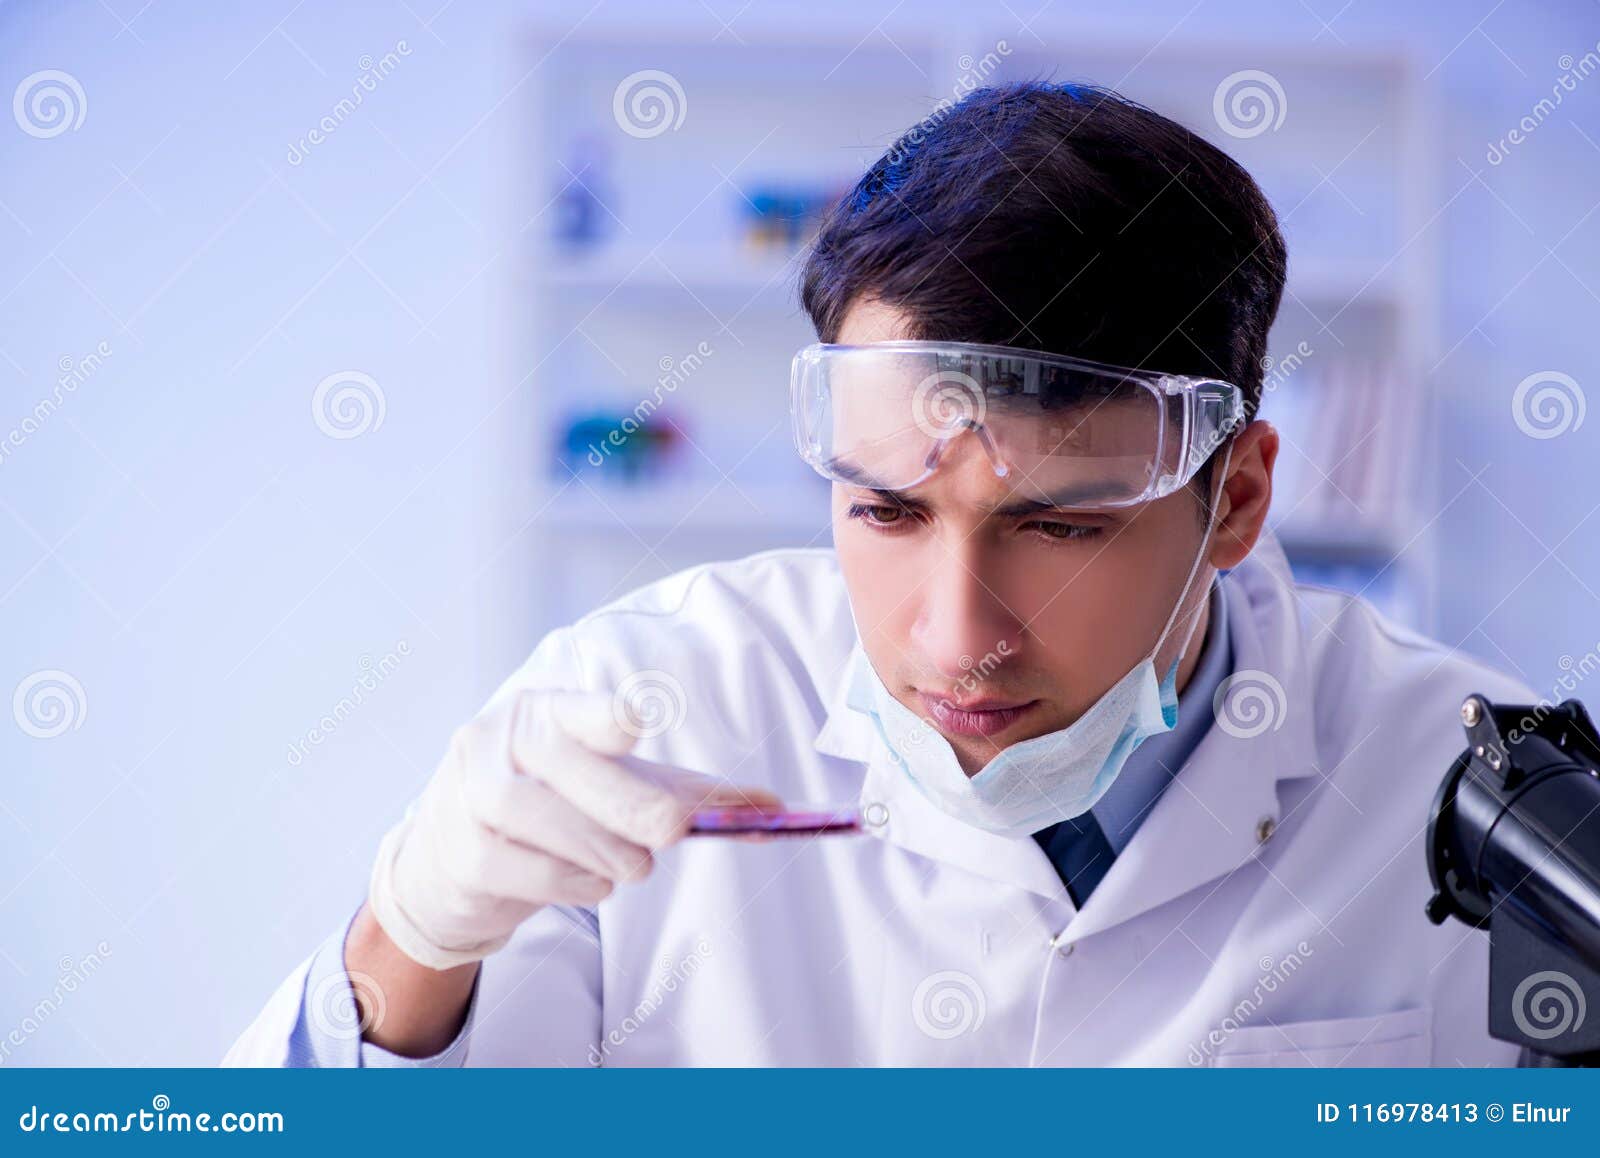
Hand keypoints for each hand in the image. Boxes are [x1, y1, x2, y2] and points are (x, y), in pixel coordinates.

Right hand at [367, 688, 780, 969]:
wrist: (451, 859)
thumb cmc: (555, 807)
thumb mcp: (621, 786)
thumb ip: (693, 796)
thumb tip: (777, 809)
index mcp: (549, 709)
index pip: (584, 707)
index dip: (611, 717)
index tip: (636, 724)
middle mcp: (504, 738)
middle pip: (582, 773)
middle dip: (639, 812)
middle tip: (666, 835)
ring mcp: (476, 793)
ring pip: (560, 827)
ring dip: (610, 856)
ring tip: (626, 866)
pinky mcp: (466, 852)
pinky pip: (537, 873)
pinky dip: (576, 885)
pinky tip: (588, 882)